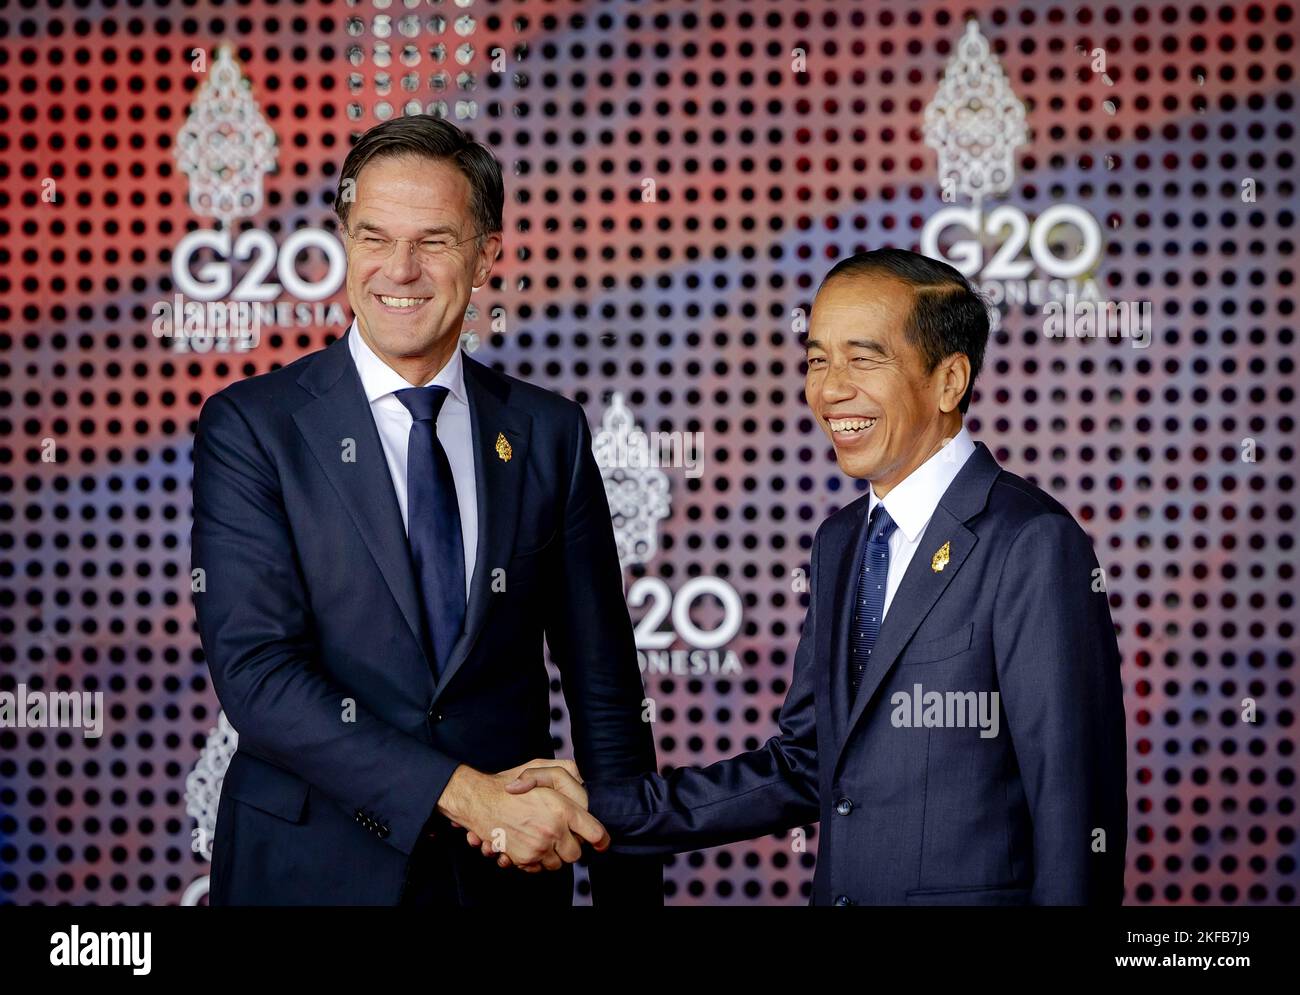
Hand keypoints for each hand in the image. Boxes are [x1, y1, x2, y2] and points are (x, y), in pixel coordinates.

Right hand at [436, 763, 606, 870]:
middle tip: (561, 836)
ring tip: (541, 837)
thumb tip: (583, 785)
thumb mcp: (541, 771)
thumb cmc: (510, 783)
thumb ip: (567, 776)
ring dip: (552, 854)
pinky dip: (535, 860)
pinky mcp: (522, 859)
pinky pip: (538, 868)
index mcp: (562, 809)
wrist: (478, 800)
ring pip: (557, 864)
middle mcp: (552, 831)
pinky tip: (528, 844)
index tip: (601, 842)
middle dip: (570, 847)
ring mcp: (537, 847)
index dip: (601, 839)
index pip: (595, 833)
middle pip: (576, 854)